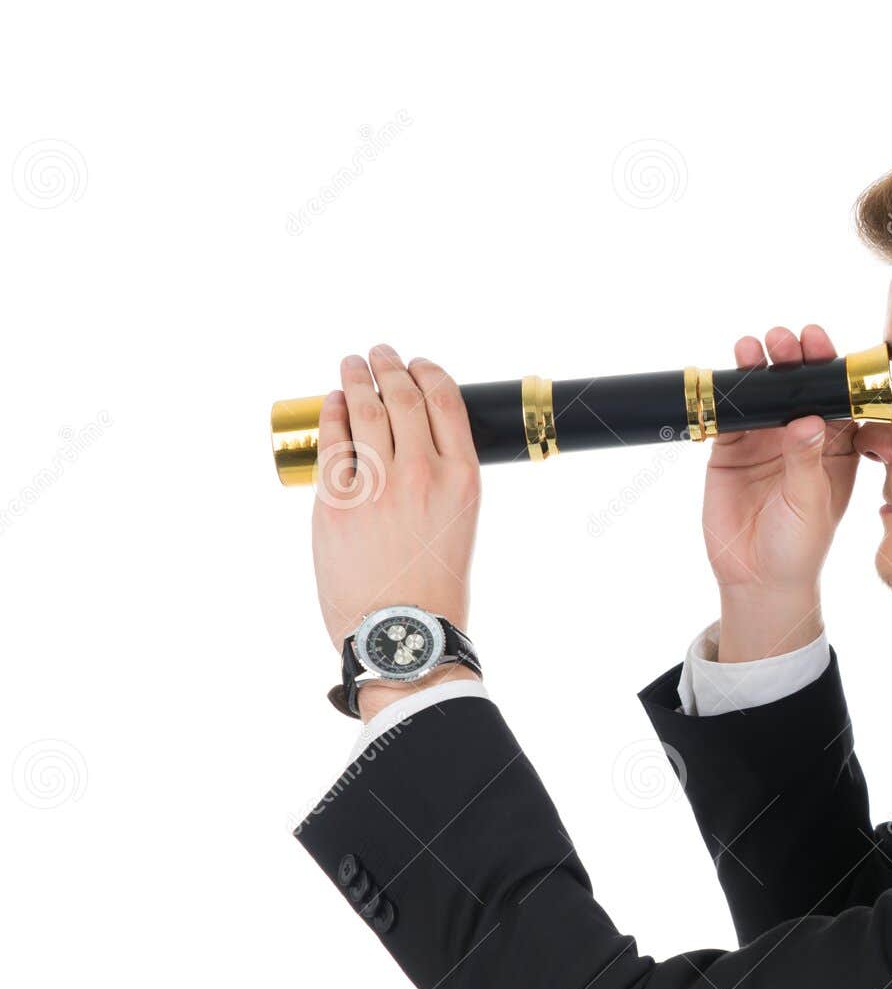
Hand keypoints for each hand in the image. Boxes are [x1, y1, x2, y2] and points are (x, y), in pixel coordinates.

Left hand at [312, 344, 480, 719]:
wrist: (401, 634)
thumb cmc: (435, 592)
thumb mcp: (458, 527)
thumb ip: (440, 485)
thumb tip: (409, 449)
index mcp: (462, 480)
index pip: (445, 402)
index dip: (429, 374)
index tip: (418, 365)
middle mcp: (421, 473)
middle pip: (402, 397)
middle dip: (389, 367)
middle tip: (379, 354)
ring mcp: (376, 484)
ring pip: (364, 410)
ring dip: (356, 379)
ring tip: (352, 364)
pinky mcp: (335, 501)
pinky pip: (333, 442)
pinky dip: (332, 414)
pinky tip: (332, 403)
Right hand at [701, 325, 858, 660]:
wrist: (755, 580)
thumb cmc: (798, 547)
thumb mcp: (810, 505)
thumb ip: (806, 462)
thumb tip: (807, 421)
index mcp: (836, 446)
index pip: (836, 396)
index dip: (830, 369)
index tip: (821, 345)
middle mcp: (802, 436)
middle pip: (800, 386)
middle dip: (794, 359)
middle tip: (785, 341)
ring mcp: (765, 440)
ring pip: (764, 393)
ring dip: (759, 368)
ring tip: (753, 348)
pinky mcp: (731, 451)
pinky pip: (729, 414)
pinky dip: (726, 394)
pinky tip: (726, 375)